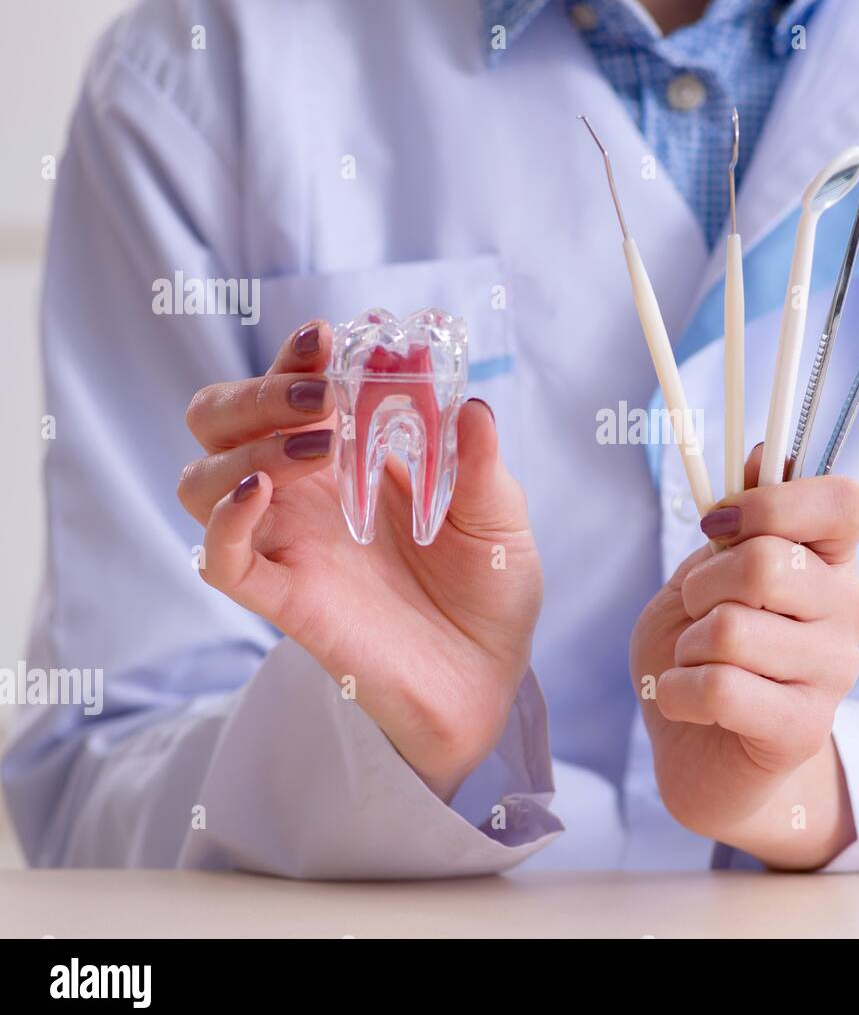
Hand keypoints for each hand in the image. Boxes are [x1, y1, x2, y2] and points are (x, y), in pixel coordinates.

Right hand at [178, 321, 541, 802]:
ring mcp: (288, 543)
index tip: (333, 337)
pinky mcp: (284, 598)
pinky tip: (261, 494)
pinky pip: (221, 560)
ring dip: (245, 448)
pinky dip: (224, 522)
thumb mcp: (499, 516)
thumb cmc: (487, 587)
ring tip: (316, 444)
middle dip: (256, 391)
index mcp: (349, 456)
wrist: (488, 677)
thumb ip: (478, 462)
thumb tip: (471, 404)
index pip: (292, 386)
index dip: (298, 355)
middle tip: (321, 394)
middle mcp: (305, 492)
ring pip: (203, 481)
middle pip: (221, 421)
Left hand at [630, 446, 858, 868]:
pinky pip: (720, 687)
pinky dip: (678, 691)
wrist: (699, 752)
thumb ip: (739, 518)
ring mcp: (836, 672)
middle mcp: (849, 609)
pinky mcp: (805, 729)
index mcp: (832, 559)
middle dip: (701, 586)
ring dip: (688, 647)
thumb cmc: (703, 653)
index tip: (718, 527)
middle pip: (767, 562)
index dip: (773, 503)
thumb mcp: (707, 573)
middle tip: (698, 613)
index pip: (846, 502)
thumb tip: (768, 451)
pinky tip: (690, 702)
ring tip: (698, 664)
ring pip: (732, 629)